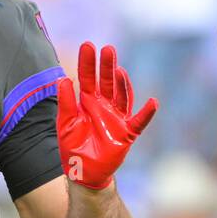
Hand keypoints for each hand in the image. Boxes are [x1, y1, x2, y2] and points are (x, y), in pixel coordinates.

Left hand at [56, 42, 157, 189]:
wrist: (83, 172)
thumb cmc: (73, 147)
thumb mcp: (65, 124)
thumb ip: (65, 103)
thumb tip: (63, 79)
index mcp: (87, 102)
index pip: (88, 77)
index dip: (88, 62)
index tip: (88, 45)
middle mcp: (104, 106)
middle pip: (107, 81)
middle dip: (107, 66)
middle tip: (108, 49)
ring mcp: (116, 118)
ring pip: (122, 96)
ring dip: (122, 83)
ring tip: (119, 71)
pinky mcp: (126, 133)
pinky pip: (139, 121)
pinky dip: (146, 113)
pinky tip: (153, 102)